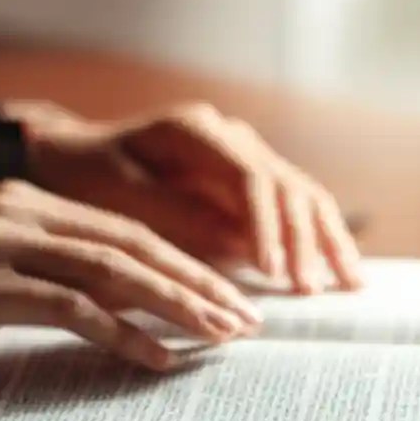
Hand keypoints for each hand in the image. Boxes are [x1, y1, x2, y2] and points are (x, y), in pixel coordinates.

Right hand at [0, 180, 261, 405]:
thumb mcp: (1, 290)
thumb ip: (62, 287)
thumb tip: (144, 321)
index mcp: (26, 201)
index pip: (128, 230)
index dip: (186, 266)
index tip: (232, 301)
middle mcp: (16, 206)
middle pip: (132, 243)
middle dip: (197, 284)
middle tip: (247, 322)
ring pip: (111, 268)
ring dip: (175, 306)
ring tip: (220, 338)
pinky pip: (71, 305)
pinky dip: (121, 333)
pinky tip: (157, 358)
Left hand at [6, 101, 361, 293]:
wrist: (71, 158)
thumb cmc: (85, 176)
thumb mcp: (118, 195)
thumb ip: (176, 215)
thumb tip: (238, 246)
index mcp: (196, 130)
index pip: (251, 176)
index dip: (266, 225)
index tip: (270, 270)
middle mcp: (229, 136)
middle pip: (286, 185)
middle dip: (303, 240)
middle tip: (310, 290)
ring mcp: (243, 156)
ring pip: (303, 194)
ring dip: (326, 240)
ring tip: (348, 284)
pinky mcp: (247, 182)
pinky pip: (294, 208)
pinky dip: (318, 239)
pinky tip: (339, 270)